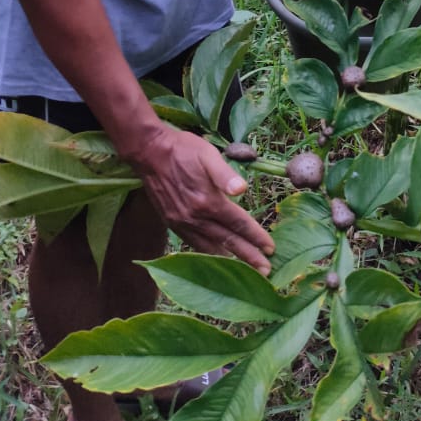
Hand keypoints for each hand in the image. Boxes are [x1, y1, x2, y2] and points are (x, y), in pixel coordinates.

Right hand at [135, 126, 274, 274]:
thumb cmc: (183, 149)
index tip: (271, 249)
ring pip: (210, 247)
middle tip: (266, 271)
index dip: (256, 237)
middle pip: (228, 241)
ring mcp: (181, 222)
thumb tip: (242, 190)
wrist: (149, 152)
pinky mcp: (171, 222)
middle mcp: (195, 217)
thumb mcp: (207, 154)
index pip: (238, 224)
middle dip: (249, 257)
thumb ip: (225, 174)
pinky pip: (194, 244)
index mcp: (208, 201)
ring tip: (245, 269)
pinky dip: (208, 252)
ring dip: (229, 259)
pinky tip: (216, 254)